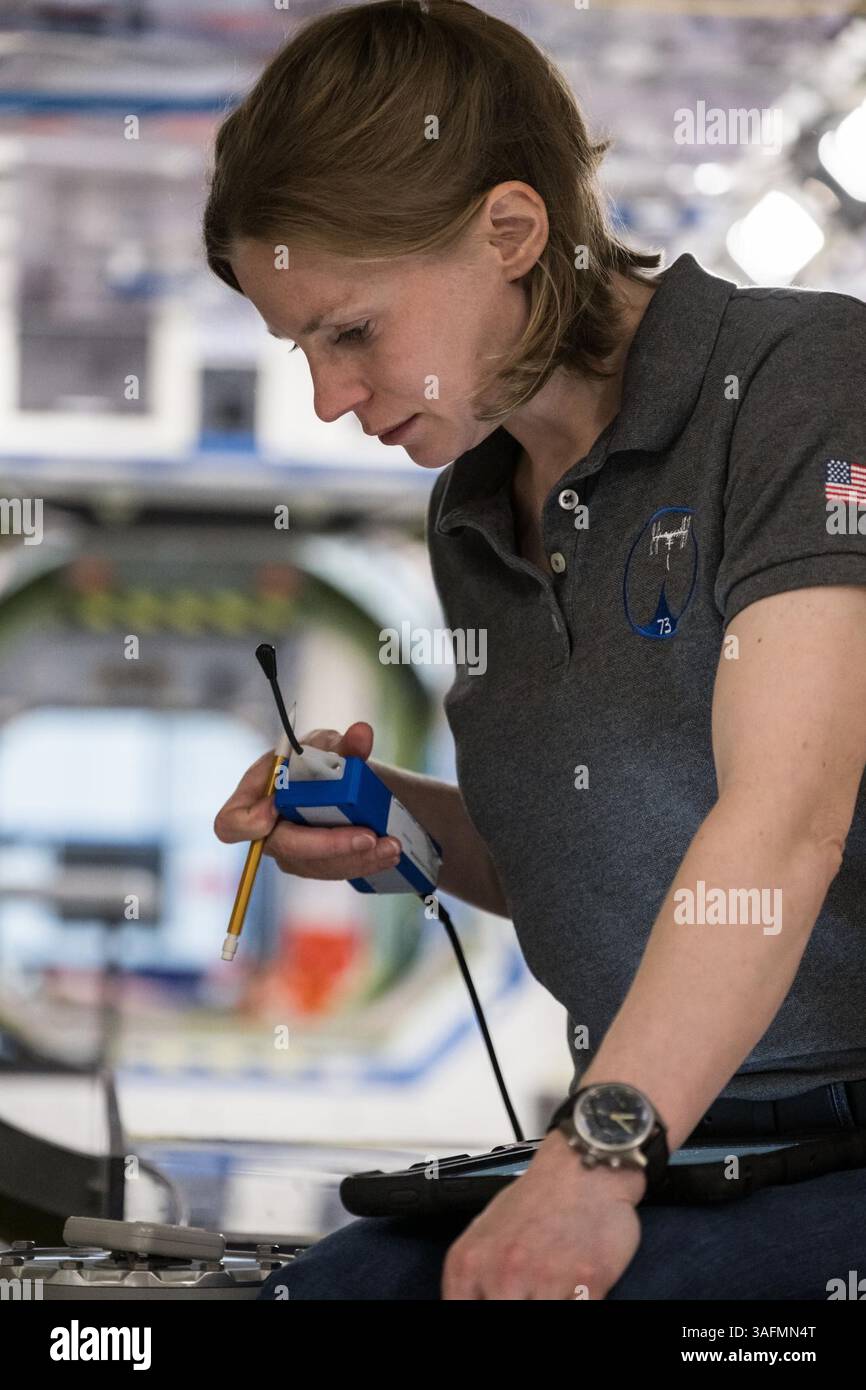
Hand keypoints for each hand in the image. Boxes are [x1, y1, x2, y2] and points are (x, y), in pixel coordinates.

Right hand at [213, 722, 401, 879]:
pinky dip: (364, 863)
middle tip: (368, 837)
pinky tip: (387, 854)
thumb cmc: (323, 759)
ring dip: (357, 858)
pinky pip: (335, 870)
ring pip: (317, 865)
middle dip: (328, 845)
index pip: (231, 823)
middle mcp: (268, 829)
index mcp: (257, 795)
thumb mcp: (331, 746)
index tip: (275, 811)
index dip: (248, 824)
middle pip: (286, 849)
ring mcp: (292, 852)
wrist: (345, 782)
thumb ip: (342, 743)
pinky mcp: (316, 864)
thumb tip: (361, 734)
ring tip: (391, 846)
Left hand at [441, 1129, 643, 1299]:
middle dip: (518, 1303)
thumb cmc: (539, 1195)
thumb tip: (472, 1299)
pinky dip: (576, 1300)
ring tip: (552, 1285)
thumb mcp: (486, 1230)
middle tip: (528, 1291)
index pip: (458, 1312)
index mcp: (469, 1263)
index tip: (494, 1301)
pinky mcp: (585, 1286)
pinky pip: (577, 1311)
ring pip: (540, 1316)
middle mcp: (501, 1275)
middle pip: (498, 1316)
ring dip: (547, 1301)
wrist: (584, 1167)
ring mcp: (543, 1282)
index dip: (478, 1310)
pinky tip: (573, 1286)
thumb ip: (474, 1276)